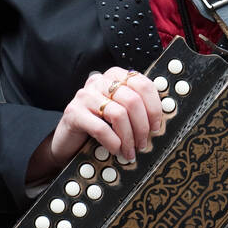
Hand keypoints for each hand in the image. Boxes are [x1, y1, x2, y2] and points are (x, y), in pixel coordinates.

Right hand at [25, 65, 163, 183]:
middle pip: (132, 100)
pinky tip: (116, 150)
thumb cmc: (98, 126)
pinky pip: (101, 129)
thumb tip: (159, 122)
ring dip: (128, 138)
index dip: (154, 108)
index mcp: (115, 76)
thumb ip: (136, 108)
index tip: (156, 127)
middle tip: (143, 143)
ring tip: (130, 151)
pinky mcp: (73, 112)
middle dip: (142, 126)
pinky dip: (113, 143)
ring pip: (118, 115)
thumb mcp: (119, 112)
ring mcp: (85, 95)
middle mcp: (99, 81)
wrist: (68, 141)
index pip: (143, 85)